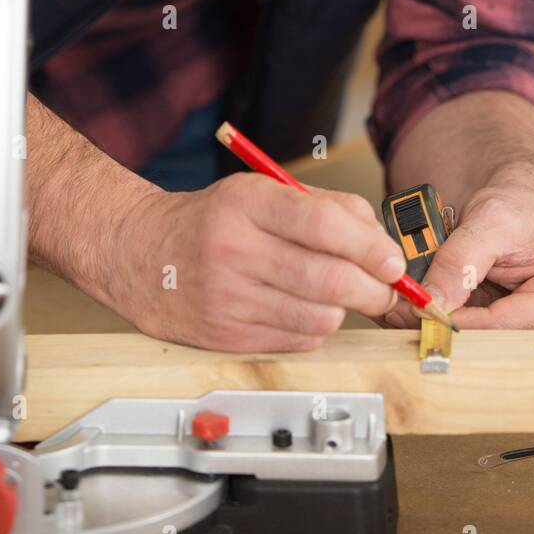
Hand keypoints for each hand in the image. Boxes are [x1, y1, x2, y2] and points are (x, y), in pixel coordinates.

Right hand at [107, 172, 405, 350]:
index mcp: (247, 203)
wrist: (141, 254)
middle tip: (385, 288)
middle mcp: (234, 249)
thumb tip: (381, 241)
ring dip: (343, 311)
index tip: (393, 261)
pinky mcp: (224, 335)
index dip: (371, 247)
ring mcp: (227, 297)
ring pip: (319, 317)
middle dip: (373, 290)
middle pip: (329, 280)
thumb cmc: (212, 220)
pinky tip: (303, 309)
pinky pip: (297, 341)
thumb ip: (326, 207)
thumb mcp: (262, 192)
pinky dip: (315, 329)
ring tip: (336, 295)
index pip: (325, 225)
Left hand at [380, 176, 533, 328]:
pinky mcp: (499, 332)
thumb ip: (461, 260)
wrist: (514, 203)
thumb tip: (432, 302)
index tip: (417, 312)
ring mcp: (525, 333)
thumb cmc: (517, 207)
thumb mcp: (490, 221)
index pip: (506, 327)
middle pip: (488, 343)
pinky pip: (462, 335)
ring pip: (470, 345)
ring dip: (431, 328)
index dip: (457, 323)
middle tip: (399, 311)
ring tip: (398, 306)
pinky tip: (408, 309)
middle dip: (440, 328)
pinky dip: (433, 321)